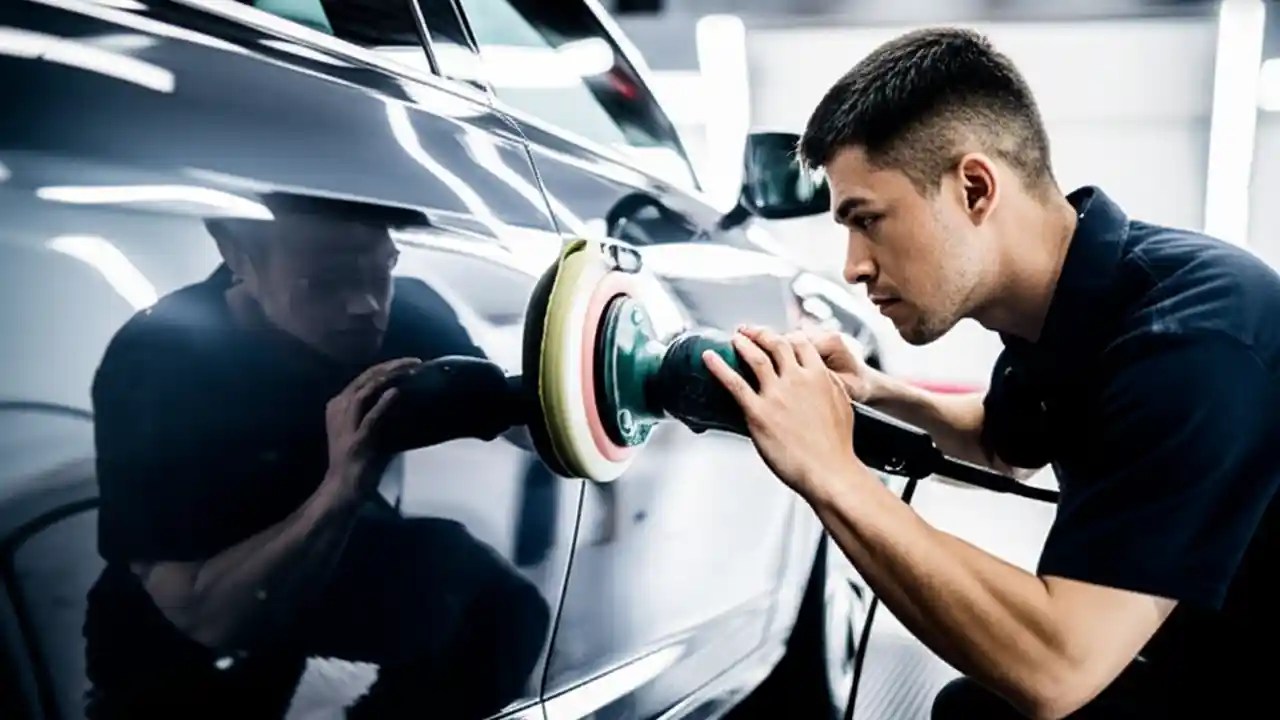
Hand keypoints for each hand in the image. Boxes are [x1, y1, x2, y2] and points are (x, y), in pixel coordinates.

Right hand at [324, 357, 421, 493]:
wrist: (342, 489)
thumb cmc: (359, 459)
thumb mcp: (364, 427)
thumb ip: (376, 410)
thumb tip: (404, 394)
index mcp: (339, 405)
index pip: (364, 377)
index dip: (387, 366)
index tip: (410, 363)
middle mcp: (338, 410)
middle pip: (365, 378)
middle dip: (391, 367)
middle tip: (416, 361)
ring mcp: (345, 426)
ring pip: (365, 391)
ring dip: (389, 378)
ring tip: (410, 370)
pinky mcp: (356, 442)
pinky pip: (370, 418)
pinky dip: (384, 404)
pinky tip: (396, 393)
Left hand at [703, 328, 861, 498]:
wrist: (829, 471)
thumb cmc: (836, 447)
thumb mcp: (843, 406)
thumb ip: (830, 386)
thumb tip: (823, 377)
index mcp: (819, 376)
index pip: (801, 344)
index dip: (788, 337)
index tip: (781, 336)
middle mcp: (797, 379)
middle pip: (776, 344)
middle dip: (761, 334)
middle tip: (751, 331)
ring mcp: (776, 394)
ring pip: (755, 358)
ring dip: (743, 344)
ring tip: (735, 338)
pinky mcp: (758, 412)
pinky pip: (734, 383)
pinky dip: (719, 367)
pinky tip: (709, 358)